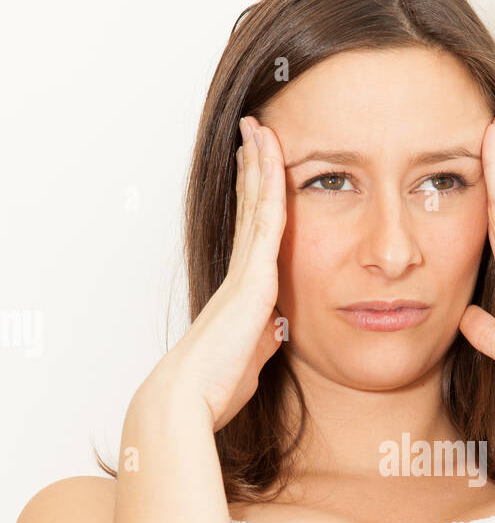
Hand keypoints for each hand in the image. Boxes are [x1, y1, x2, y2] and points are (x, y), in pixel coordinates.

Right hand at [152, 115, 287, 431]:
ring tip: (259, 127)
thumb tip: (277, 331)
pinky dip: (272, 186)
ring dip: (259, 163)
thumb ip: (265, 337)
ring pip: (257, 204)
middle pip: (249, 207)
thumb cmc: (214, 385)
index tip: (254, 167)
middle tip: (252, 131)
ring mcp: (245, 271)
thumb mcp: (252, 357)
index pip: (250, 232)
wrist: (188, 396)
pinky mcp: (254, 278)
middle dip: (252, 167)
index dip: (252, 197)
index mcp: (240, 290)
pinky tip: (274, 157)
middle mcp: (240, 273)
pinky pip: (268, 221)